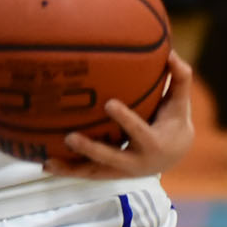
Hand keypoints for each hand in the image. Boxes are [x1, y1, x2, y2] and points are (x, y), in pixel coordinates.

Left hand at [45, 52, 195, 178]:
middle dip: (91, 149)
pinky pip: (86, 173)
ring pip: (94, 172)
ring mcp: (121, 171)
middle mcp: (137, 162)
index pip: (139, 131)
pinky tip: (45, 163)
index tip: (108, 103)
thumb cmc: (174, 120)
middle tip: (70, 137)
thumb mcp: (180, 102)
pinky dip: (67, 170)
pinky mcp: (109, 174)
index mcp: (154, 143)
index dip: (125, 119)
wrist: (173, 154)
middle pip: (112, 157)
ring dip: (71, 168)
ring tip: (48, 160)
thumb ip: (179, 78)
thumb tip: (170, 53)